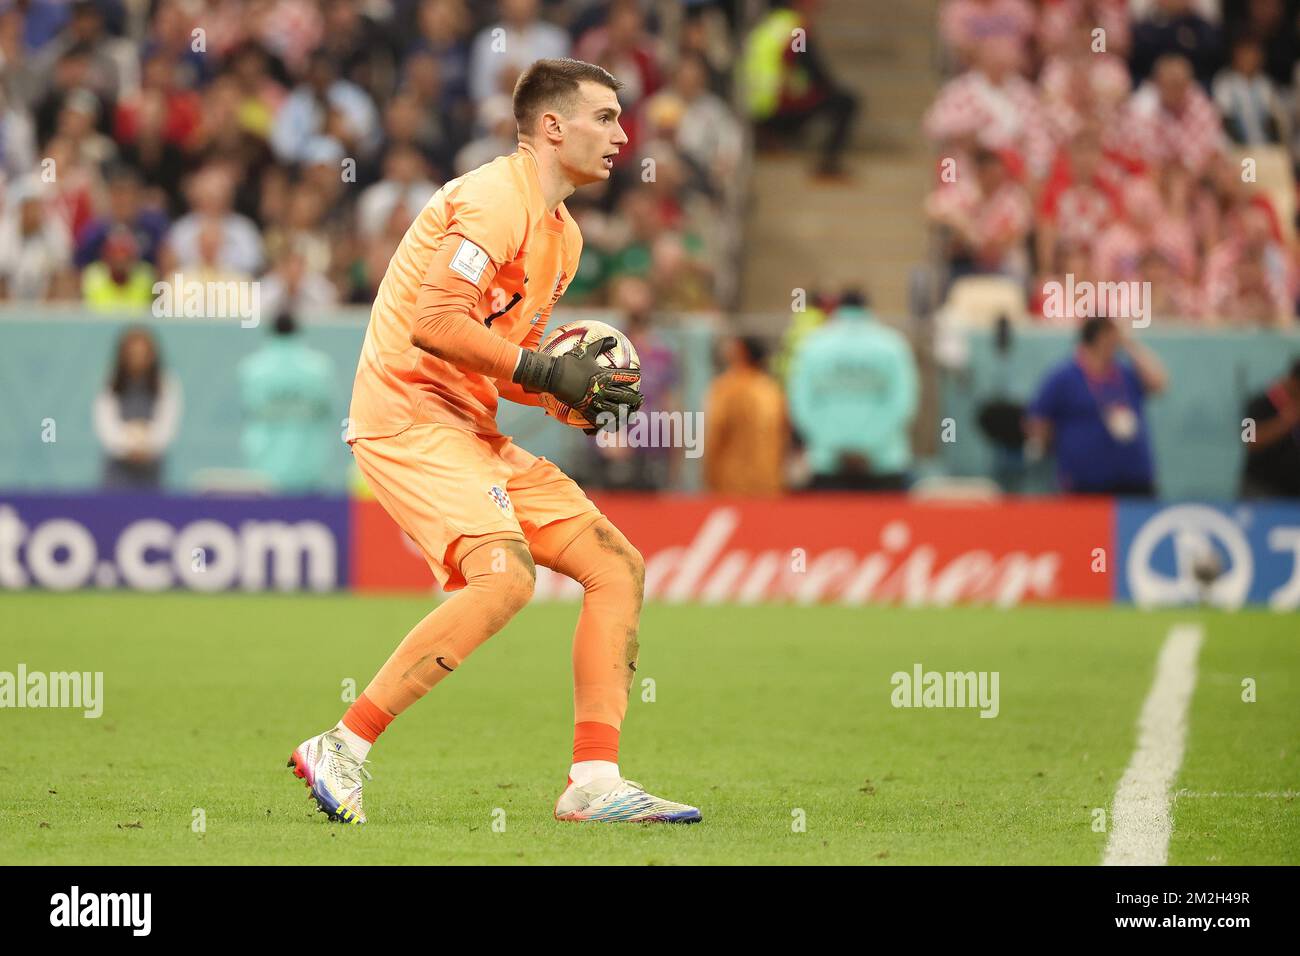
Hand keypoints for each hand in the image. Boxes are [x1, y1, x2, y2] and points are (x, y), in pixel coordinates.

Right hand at [514, 336, 642, 425]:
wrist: (554, 376)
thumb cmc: (569, 362)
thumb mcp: (586, 350)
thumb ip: (601, 344)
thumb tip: (614, 338)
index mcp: (605, 375)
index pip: (625, 377)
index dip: (633, 377)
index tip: (638, 377)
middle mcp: (603, 390)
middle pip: (625, 397)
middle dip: (636, 399)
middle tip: (641, 399)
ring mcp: (596, 401)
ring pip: (616, 411)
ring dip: (626, 414)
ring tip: (631, 415)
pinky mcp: (587, 411)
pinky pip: (600, 420)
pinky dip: (608, 423)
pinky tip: (613, 425)